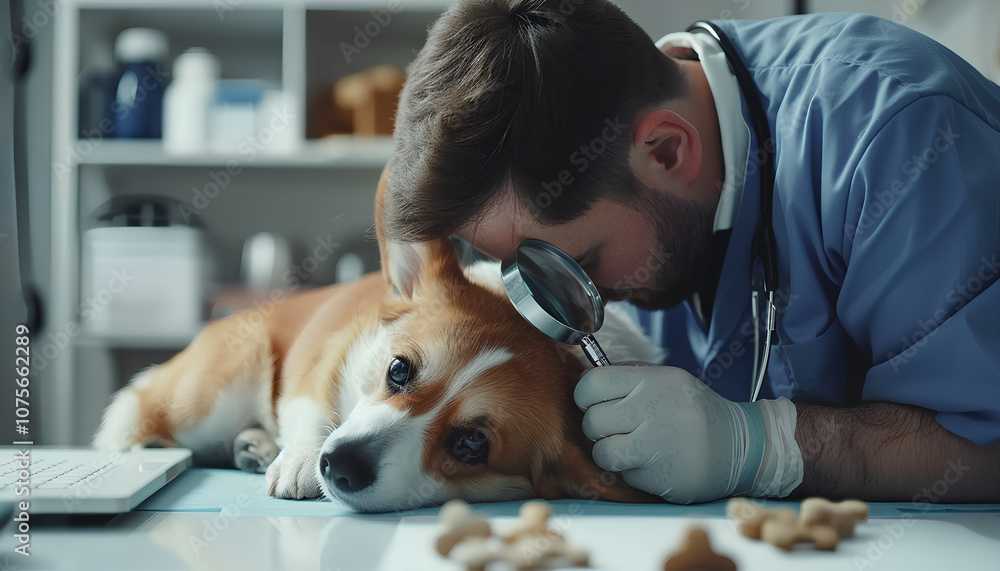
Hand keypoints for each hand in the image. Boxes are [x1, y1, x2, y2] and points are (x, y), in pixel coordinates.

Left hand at [574, 365, 802, 503]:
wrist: (740, 446)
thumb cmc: (693, 412)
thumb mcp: (667, 381)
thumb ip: (629, 379)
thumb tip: (585, 382)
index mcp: (652, 380)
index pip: (593, 382)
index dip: (586, 396)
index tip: (594, 403)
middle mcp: (653, 408)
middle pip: (593, 420)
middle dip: (598, 428)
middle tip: (617, 430)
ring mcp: (657, 444)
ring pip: (602, 451)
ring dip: (611, 453)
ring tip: (630, 449)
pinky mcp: (661, 475)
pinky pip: (625, 474)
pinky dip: (633, 471)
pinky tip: (654, 463)